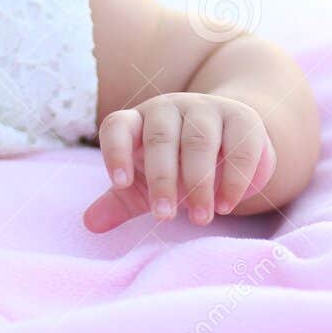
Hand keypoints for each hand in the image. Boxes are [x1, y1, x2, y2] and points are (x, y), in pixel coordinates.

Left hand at [83, 92, 276, 232]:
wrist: (228, 138)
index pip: (117, 127)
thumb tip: (89, 224)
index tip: (119, 184)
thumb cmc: (177, 163)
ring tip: (201, 218)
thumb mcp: (146, 183)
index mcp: (137, 121)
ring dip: (199, 183)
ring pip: (198, 141)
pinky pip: (238, 146)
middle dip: (162, 180)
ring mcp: (205, 109)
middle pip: (160, 139)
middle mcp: (167, 108)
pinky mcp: (241, 118)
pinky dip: (233, 179)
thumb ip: (120, 199)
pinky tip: (226, 205)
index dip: (115, 153)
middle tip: (165, 217)